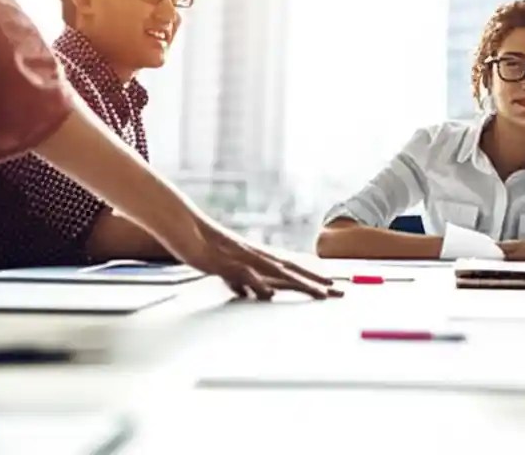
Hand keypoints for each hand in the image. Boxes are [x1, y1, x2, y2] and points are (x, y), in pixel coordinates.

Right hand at [181, 220, 342, 299]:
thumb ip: (243, 282)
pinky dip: (259, 285)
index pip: (292, 267)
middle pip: (293, 269)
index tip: (332, 285)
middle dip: (317, 280)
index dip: (312, 276)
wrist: (185, 230)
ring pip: (278, 272)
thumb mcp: (229, 270)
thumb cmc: (206, 249)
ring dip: (300, 282)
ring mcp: (244, 258)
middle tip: (338, 290)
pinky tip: (270, 295)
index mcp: (260, 257)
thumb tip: (255, 294)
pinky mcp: (227, 263)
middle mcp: (258, 255)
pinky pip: (246, 276)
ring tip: (320, 293)